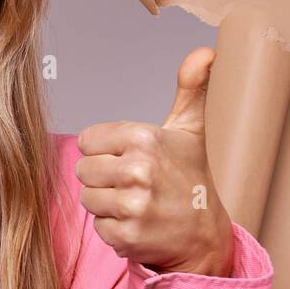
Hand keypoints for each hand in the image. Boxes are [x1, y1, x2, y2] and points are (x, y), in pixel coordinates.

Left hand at [75, 46, 235, 276]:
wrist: (205, 235)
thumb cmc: (192, 178)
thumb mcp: (190, 130)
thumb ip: (190, 87)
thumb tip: (206, 52)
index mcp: (144, 138)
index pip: (88, 141)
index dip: (105, 151)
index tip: (131, 159)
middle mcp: (138, 171)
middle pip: (83, 170)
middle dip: (104, 178)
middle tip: (135, 184)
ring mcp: (132, 206)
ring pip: (86, 198)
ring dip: (106, 204)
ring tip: (136, 203)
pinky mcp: (126, 236)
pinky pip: (97, 227)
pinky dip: (114, 229)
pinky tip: (138, 224)